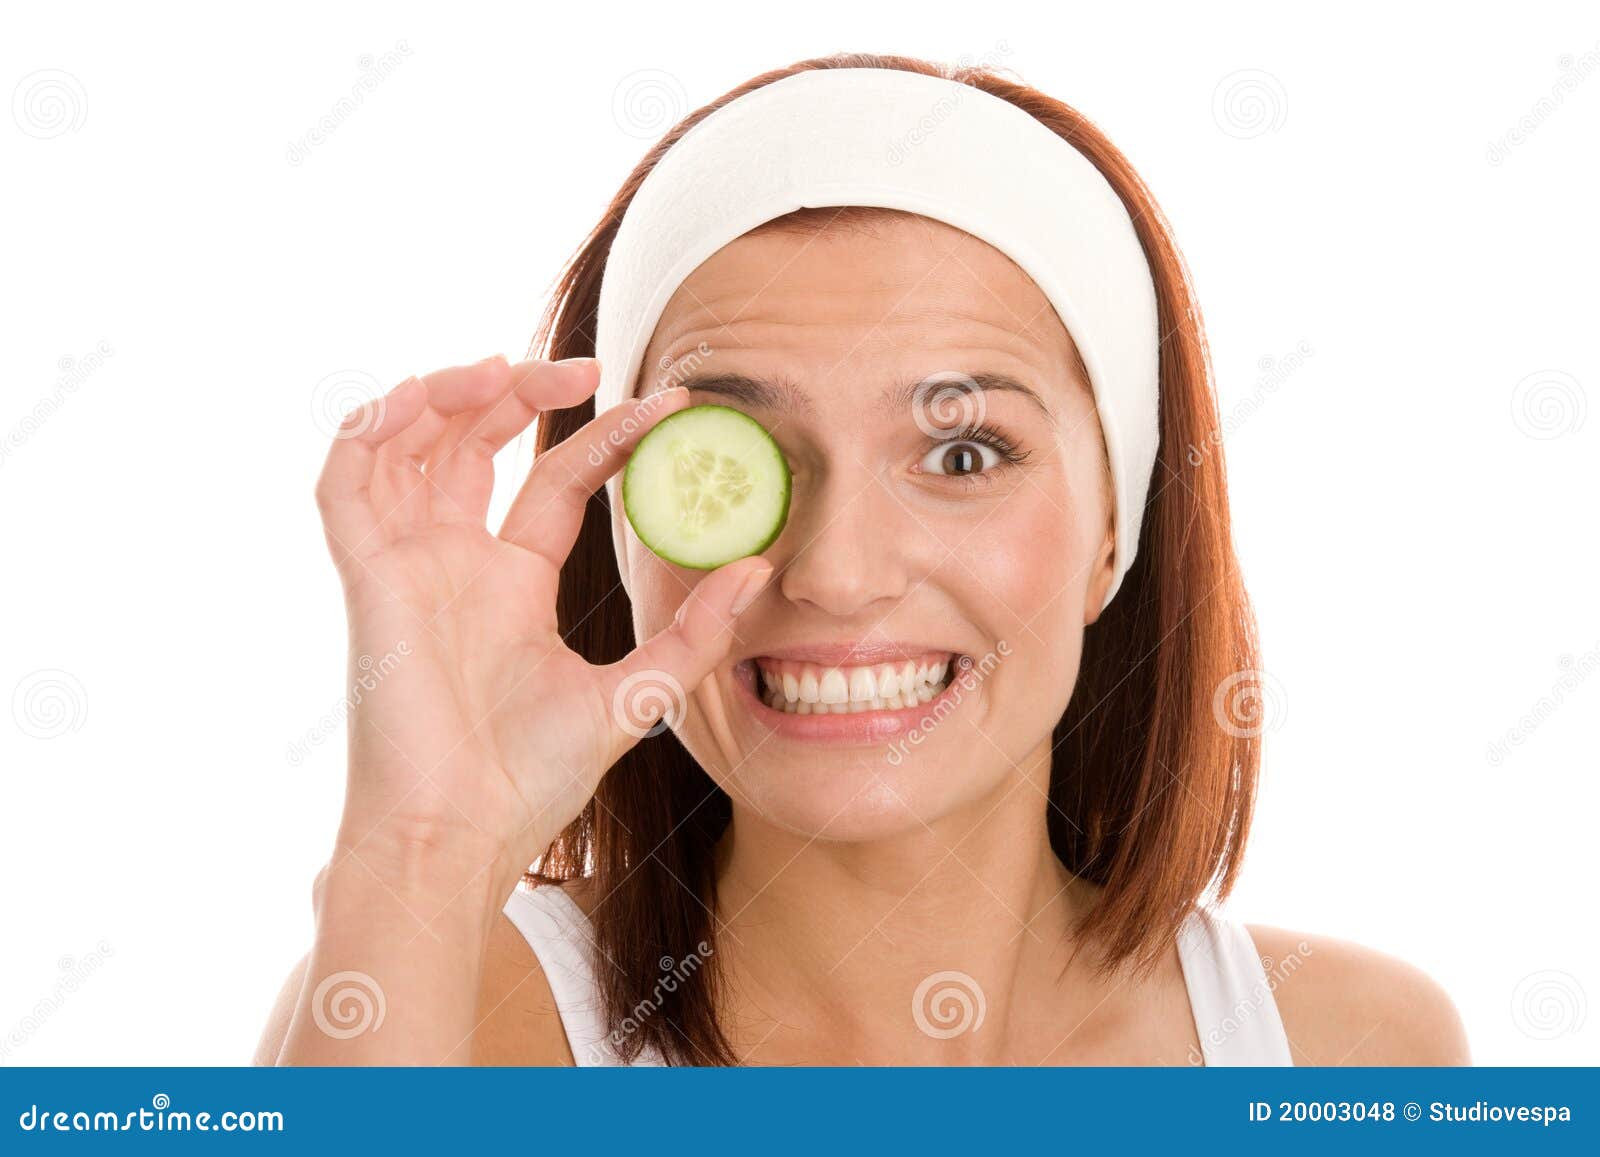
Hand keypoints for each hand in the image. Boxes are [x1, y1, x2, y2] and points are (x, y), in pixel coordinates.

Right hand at [311, 355, 770, 895]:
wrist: (461, 835)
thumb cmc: (530, 782)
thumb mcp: (634, 697)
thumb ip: (693, 636)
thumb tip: (758, 569)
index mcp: (512, 586)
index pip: (554, 480)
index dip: (602, 435)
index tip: (667, 403)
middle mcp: (455, 565)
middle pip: (470, 444)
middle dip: (516, 392)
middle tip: (582, 369)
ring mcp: (407, 567)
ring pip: (404, 445)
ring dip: (445, 393)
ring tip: (504, 371)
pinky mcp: (366, 579)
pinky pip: (345, 483)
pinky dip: (369, 431)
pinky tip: (417, 400)